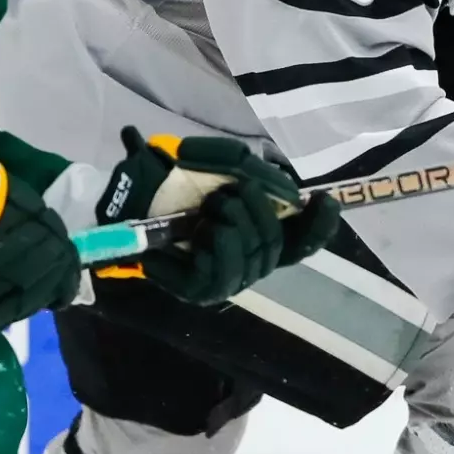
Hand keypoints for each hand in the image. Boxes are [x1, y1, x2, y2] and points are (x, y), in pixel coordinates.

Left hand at [97, 126, 340, 303]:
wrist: (129, 208)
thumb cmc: (177, 187)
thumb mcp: (212, 164)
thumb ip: (236, 161)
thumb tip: (267, 177)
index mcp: (263, 233)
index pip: (305, 240)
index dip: (319, 225)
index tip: (324, 200)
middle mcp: (252, 260)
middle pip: (275, 241)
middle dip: (255, 210)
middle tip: (225, 193)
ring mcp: (229, 279)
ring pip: (251, 255)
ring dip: (230, 223)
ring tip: (207, 210)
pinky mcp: (201, 292)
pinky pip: (219, 272)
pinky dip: (210, 245)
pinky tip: (194, 232)